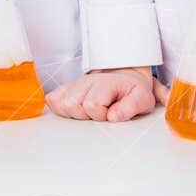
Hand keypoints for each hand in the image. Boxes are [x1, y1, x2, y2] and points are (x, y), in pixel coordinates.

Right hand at [46, 67, 168, 121]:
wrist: (123, 78)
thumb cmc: (131, 92)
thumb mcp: (142, 99)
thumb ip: (130, 107)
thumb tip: (113, 117)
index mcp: (106, 82)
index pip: (92, 104)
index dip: (101, 114)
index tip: (111, 113)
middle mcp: (87, 80)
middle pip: (72, 105)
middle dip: (85, 115)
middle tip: (100, 112)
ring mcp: (74, 83)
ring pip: (60, 103)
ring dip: (73, 112)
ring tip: (88, 111)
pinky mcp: (64, 88)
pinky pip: (52, 100)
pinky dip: (60, 108)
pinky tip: (76, 109)